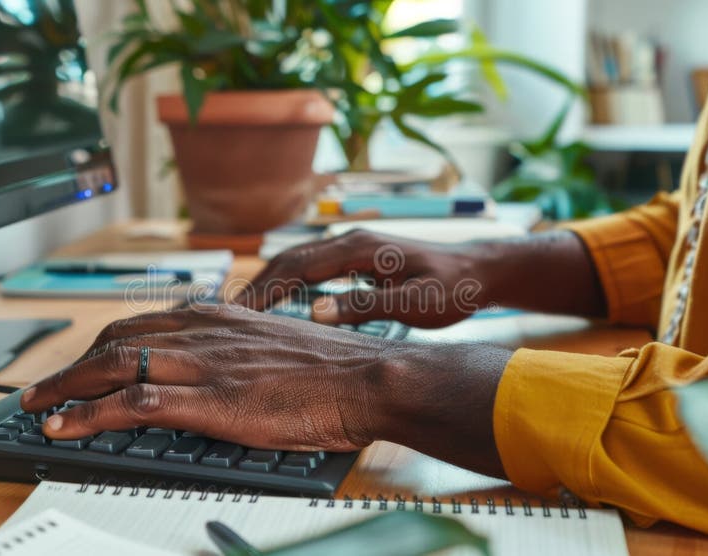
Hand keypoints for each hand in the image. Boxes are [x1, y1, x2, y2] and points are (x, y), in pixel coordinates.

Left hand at [21, 306, 392, 451]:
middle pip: (118, 338)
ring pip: (114, 365)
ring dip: (66, 388)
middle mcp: (205, 330)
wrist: (368, 379)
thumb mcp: (277, 346)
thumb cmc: (334, 369)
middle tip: (47, 386)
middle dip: (74, 364)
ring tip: (38, 408)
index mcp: (222, 316)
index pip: (145, 323)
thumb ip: (240, 350)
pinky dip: (91, 414)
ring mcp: (205, 363)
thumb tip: (217, 369)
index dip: (104, 344)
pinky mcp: (211, 399)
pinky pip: (134, 402)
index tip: (84, 361)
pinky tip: (67, 427)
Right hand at [233, 229, 488, 328]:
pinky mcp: (360, 259)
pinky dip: (290, 284)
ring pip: (299, 262)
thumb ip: (365, 307)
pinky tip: (280, 305)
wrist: (480, 271)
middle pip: (290, 260)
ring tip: (244, 312)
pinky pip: (314, 269)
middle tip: (227, 315)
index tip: (237, 312)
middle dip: (257, 286)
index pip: (298, 267)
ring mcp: (355, 248)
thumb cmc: (453, 289)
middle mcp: (352, 242)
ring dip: (271, 284)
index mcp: (360, 249)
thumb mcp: (414, 303)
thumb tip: (314, 314)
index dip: (265, 289)